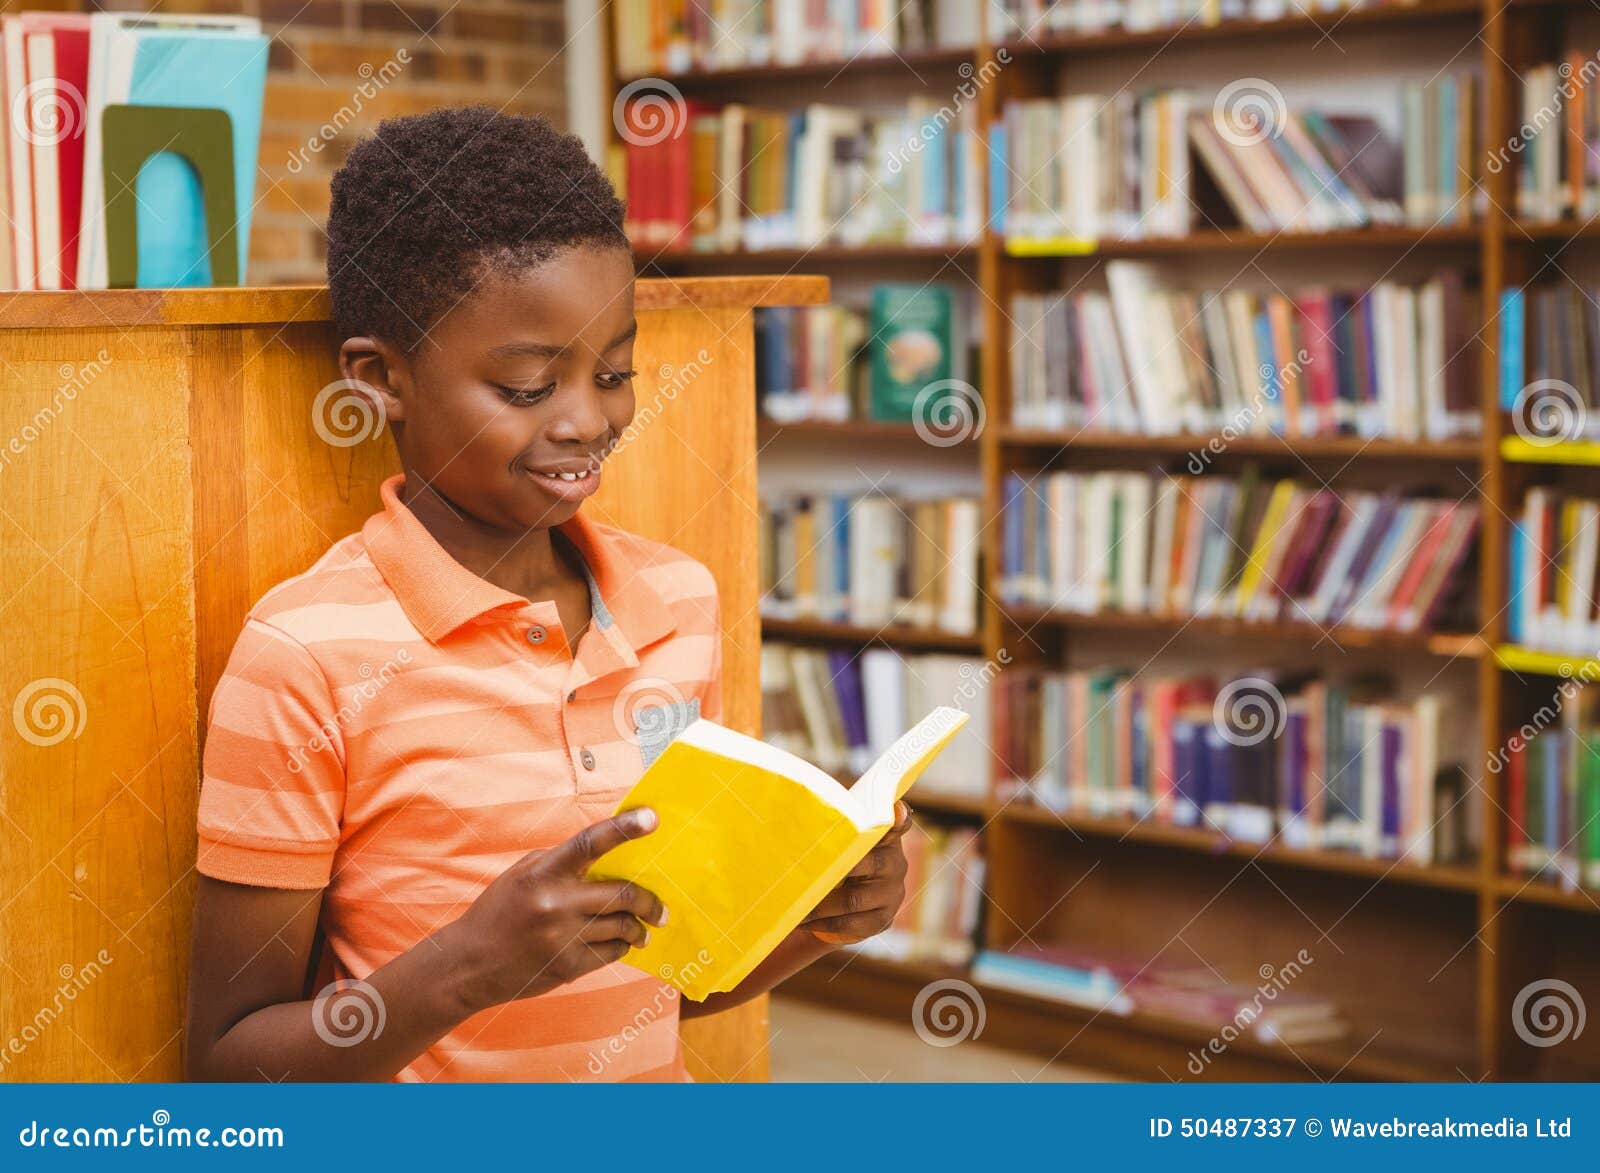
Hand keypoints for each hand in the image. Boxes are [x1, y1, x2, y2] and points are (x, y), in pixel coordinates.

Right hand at [441, 808, 666, 1014]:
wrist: (468, 963)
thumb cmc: (500, 910)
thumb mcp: (523, 874)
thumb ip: (563, 862)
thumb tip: (609, 854)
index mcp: (543, 873)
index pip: (589, 843)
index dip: (623, 829)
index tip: (652, 818)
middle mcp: (555, 904)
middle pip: (623, 894)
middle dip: (650, 901)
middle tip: (661, 908)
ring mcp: (562, 938)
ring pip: (622, 927)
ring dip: (639, 927)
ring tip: (645, 928)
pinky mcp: (567, 966)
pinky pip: (611, 953)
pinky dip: (621, 946)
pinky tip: (618, 942)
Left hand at [799, 801, 911, 944]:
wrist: (848, 903)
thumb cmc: (838, 859)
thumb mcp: (839, 841)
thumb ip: (833, 828)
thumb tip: (796, 815)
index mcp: (885, 838)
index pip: (897, 825)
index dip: (898, 819)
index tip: (896, 811)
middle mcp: (894, 863)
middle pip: (866, 863)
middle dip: (832, 869)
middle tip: (803, 870)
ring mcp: (892, 893)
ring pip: (853, 900)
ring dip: (819, 905)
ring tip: (793, 905)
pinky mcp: (882, 920)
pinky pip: (851, 924)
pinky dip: (823, 924)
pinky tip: (804, 921)